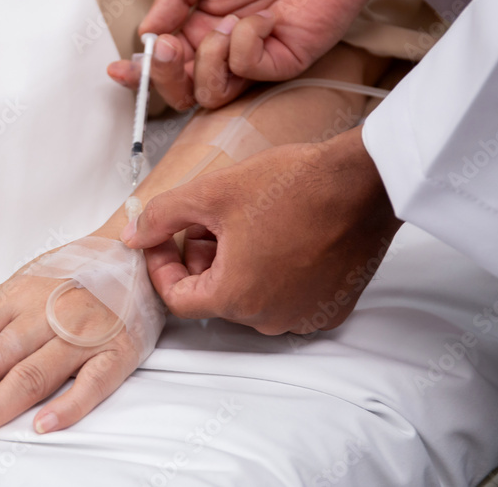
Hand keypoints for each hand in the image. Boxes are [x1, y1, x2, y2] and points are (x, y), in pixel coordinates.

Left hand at [0, 237, 142, 442]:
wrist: (139, 252)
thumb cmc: (77, 271)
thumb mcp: (27, 281)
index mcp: (16, 295)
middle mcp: (44, 313)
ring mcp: (80, 334)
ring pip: (30, 374)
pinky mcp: (117, 352)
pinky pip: (92, 383)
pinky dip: (68, 406)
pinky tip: (41, 426)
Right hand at [107, 0, 425, 110]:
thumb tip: (146, 31)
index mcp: (197, 28)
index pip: (162, 63)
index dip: (138, 73)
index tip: (120, 69)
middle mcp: (219, 52)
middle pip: (179, 90)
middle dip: (165, 74)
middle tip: (171, 46)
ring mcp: (248, 64)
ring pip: (208, 93)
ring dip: (210, 58)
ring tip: (229, 23)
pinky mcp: (278, 67)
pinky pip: (245, 71)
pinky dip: (248, 42)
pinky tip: (267, 17)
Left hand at [121, 126, 402, 334]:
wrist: (365, 180)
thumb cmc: (292, 185)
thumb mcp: (211, 193)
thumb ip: (161, 217)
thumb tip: (133, 235)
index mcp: (236, 299)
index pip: (177, 298)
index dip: (161, 263)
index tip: (161, 235)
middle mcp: (271, 318)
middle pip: (214, 295)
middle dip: (200, 256)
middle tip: (206, 217)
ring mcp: (306, 315)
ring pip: (249, 294)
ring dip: (234, 262)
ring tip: (244, 218)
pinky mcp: (333, 305)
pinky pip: (286, 294)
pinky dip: (271, 269)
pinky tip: (278, 231)